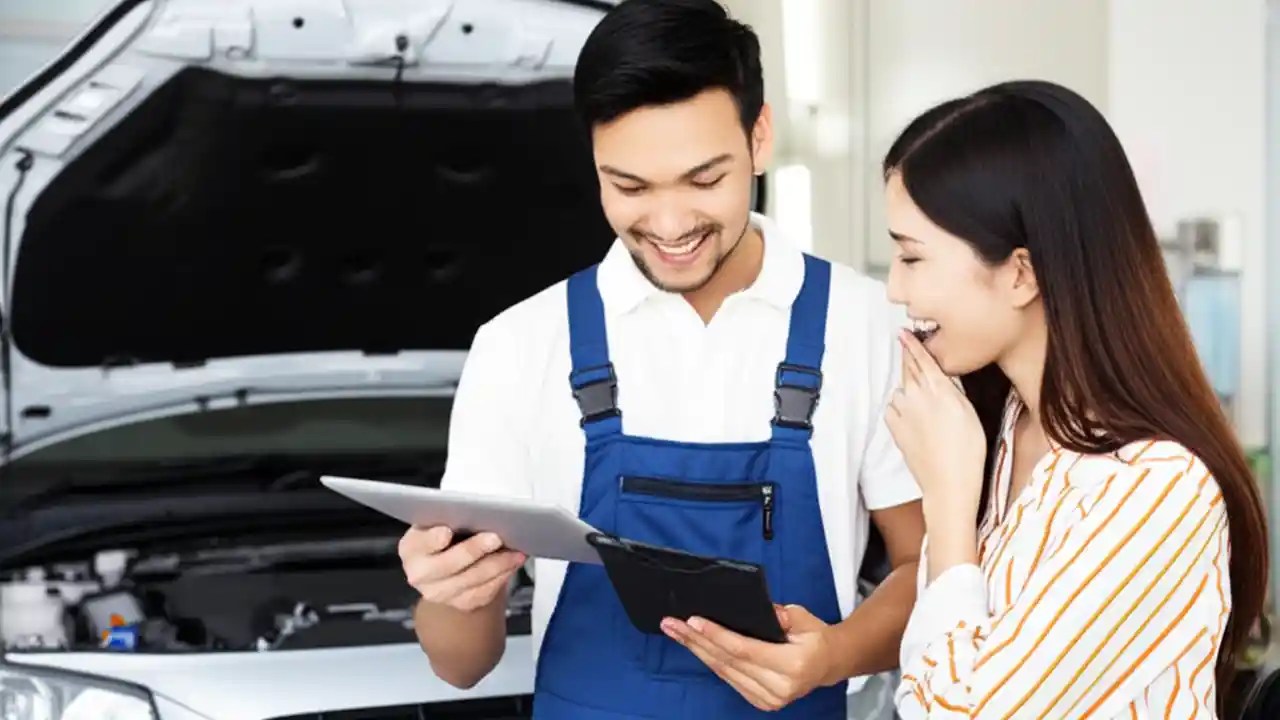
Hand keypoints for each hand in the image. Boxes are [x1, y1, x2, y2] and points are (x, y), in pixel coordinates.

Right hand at [398, 526, 526, 612]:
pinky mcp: (462, 603)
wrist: (449, 565)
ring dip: (498, 565)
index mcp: (411, 548)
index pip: (421, 543)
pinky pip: (485, 592)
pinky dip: (502, 576)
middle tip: (496, 537)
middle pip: (448, 565)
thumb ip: (451, 516)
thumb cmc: (446, 532)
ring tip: (516, 551)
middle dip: (474, 550)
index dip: (433, 540)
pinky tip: (514, 563)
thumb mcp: (440, 520)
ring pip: (472, 581)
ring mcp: (440, 593)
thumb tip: (476, 510)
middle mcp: (420, 575)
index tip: (446, 531)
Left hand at [661, 605, 833, 711]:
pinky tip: (694, 646)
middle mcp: (779, 687)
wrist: (828, 663)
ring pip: (724, 671)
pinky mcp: (761, 702)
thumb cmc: (814, 636)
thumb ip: (778, 614)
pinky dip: (710, 661)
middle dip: (696, 640)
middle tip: (672, 624)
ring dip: (697, 650)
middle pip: (728, 661)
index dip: (716, 634)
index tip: (693, 621)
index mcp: (792, 665)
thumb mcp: (802, 617)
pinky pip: (728, 678)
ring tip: (676, 632)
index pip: (744, 649)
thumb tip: (750, 609)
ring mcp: (770, 699)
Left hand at [885, 330, 986, 520]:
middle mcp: (918, 396)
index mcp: (940, 390)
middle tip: (906, 347)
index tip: (904, 333)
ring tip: (922, 407)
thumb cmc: (968, 450)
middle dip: (907, 358)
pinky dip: (900, 409)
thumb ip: (952, 391)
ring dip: (908, 391)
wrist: (948, 480)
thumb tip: (940, 377)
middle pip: (909, 369)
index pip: (923, 360)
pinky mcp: (894, 427)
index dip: (913, 345)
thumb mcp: (969, 412)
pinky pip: (893, 408)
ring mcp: (903, 411)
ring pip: (901, 390)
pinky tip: (912, 419)